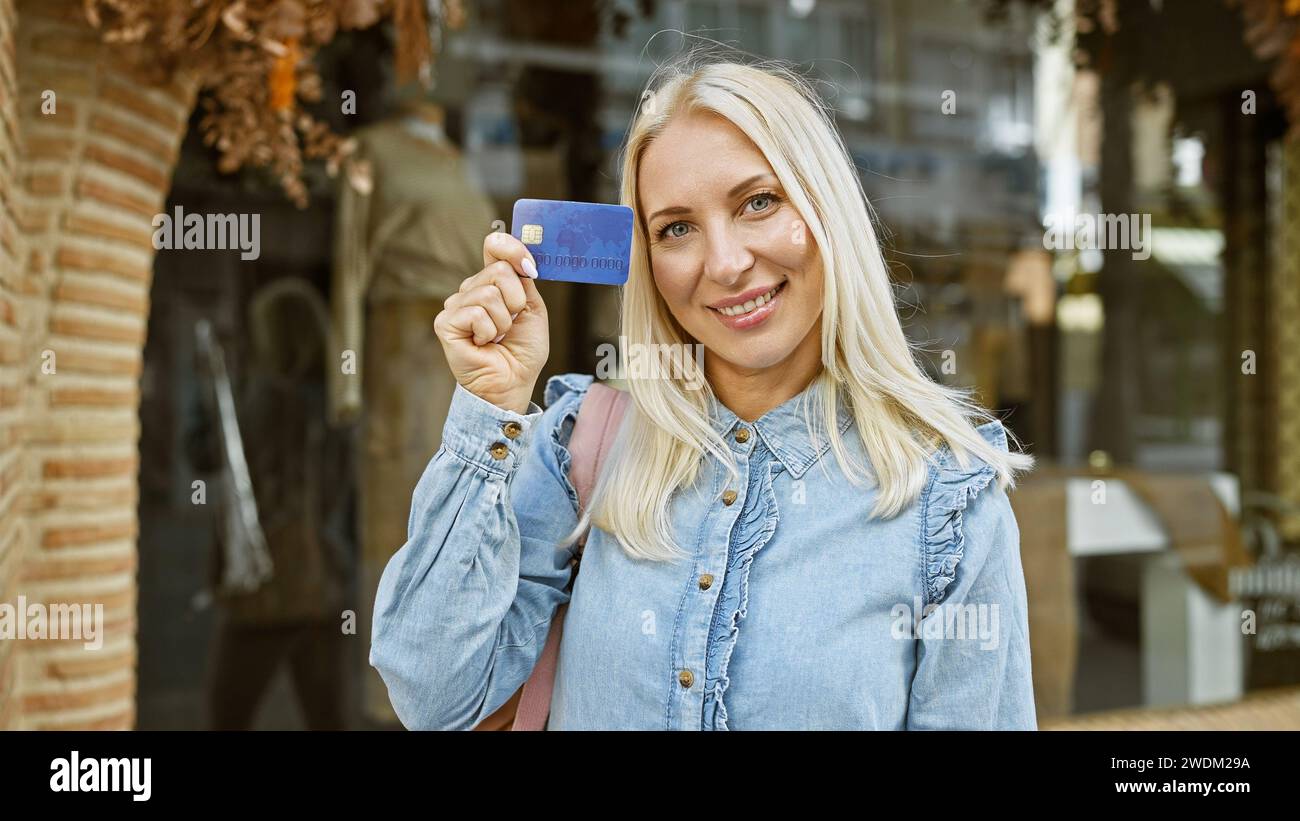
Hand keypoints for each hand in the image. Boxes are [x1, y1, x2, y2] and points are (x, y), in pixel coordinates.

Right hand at [434, 231, 548, 413]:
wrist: (513, 383)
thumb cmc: (522, 352)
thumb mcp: (532, 309)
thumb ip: (523, 281)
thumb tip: (518, 260)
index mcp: (491, 283)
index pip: (495, 246)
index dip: (513, 249)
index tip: (529, 267)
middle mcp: (470, 290)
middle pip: (498, 270)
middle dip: (516, 301)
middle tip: (511, 325)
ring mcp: (455, 305)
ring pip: (488, 293)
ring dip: (503, 322)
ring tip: (497, 337)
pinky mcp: (446, 323)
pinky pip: (476, 313)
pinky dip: (489, 332)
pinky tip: (483, 344)